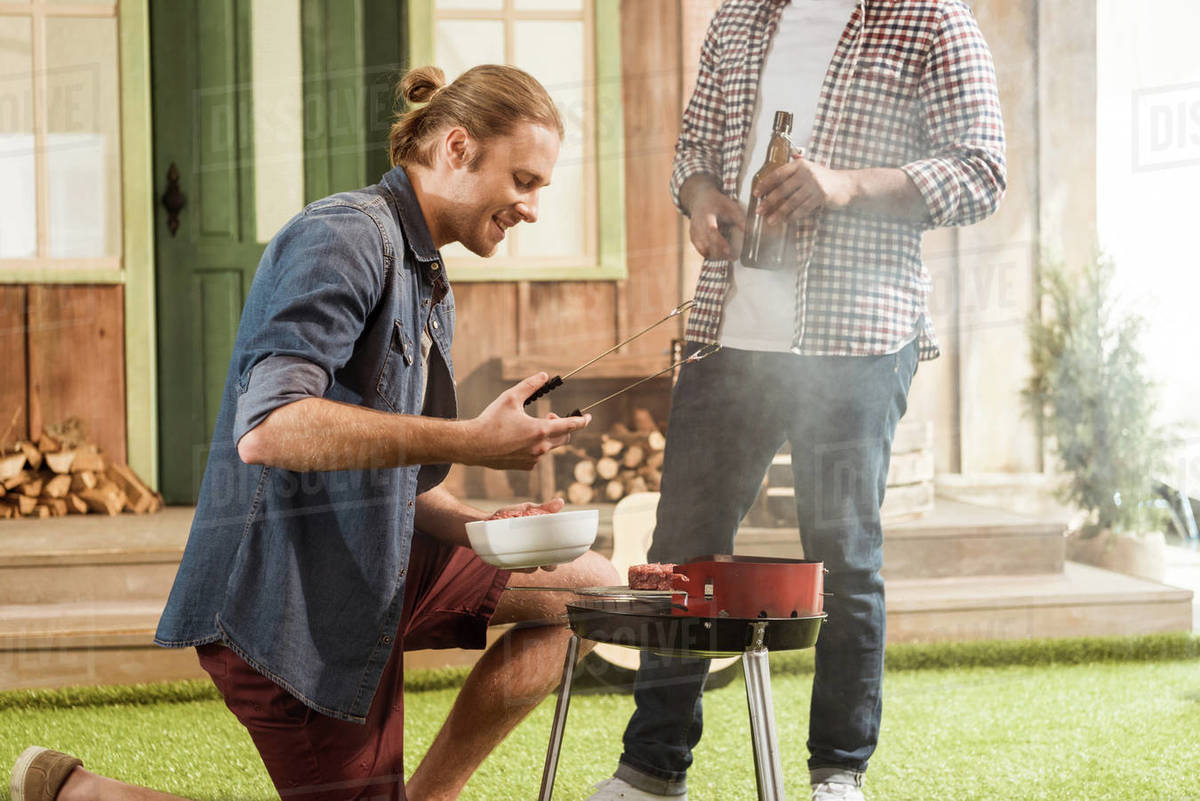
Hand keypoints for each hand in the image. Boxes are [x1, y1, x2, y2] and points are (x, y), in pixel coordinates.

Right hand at [464, 374, 591, 469]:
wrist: (473, 446)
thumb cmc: (491, 420)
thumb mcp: (510, 397)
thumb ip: (530, 385)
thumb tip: (544, 375)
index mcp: (540, 430)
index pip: (570, 426)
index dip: (582, 420)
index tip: (588, 417)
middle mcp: (540, 447)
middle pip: (564, 437)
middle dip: (563, 425)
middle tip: (550, 415)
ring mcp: (534, 459)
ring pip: (550, 446)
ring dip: (547, 435)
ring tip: (531, 425)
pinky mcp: (526, 466)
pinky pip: (538, 455)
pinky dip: (536, 446)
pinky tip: (520, 439)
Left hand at [492, 497, 565, 572]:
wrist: (485, 521)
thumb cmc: (509, 515)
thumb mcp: (526, 509)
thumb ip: (543, 508)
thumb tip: (560, 502)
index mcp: (542, 539)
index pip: (559, 550)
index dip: (566, 554)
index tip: (568, 553)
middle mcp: (534, 551)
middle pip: (549, 564)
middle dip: (551, 565)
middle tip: (549, 561)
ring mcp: (522, 558)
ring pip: (533, 568)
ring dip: (535, 565)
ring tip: (534, 559)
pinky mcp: (509, 563)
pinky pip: (517, 569)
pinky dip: (520, 566)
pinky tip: (520, 561)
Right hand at [685, 183, 744, 260]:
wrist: (700, 199)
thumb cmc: (717, 202)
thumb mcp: (730, 206)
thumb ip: (739, 218)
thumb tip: (749, 231)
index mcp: (707, 215)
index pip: (712, 231)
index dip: (719, 242)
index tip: (728, 250)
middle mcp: (698, 225)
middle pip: (706, 243)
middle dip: (720, 253)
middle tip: (733, 257)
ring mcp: (694, 232)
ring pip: (703, 249)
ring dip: (715, 255)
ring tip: (729, 257)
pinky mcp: (693, 238)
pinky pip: (701, 250)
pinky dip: (710, 254)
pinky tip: (720, 256)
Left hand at [754, 156, 854, 223]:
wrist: (846, 185)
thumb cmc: (825, 179)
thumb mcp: (809, 170)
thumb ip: (793, 172)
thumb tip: (771, 180)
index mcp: (800, 165)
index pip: (778, 174)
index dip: (765, 184)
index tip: (756, 193)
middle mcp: (806, 173)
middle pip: (782, 189)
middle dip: (769, 201)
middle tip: (759, 210)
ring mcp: (814, 184)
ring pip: (791, 201)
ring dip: (779, 212)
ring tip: (770, 220)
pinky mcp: (821, 196)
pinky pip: (803, 209)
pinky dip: (793, 216)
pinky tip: (786, 221)